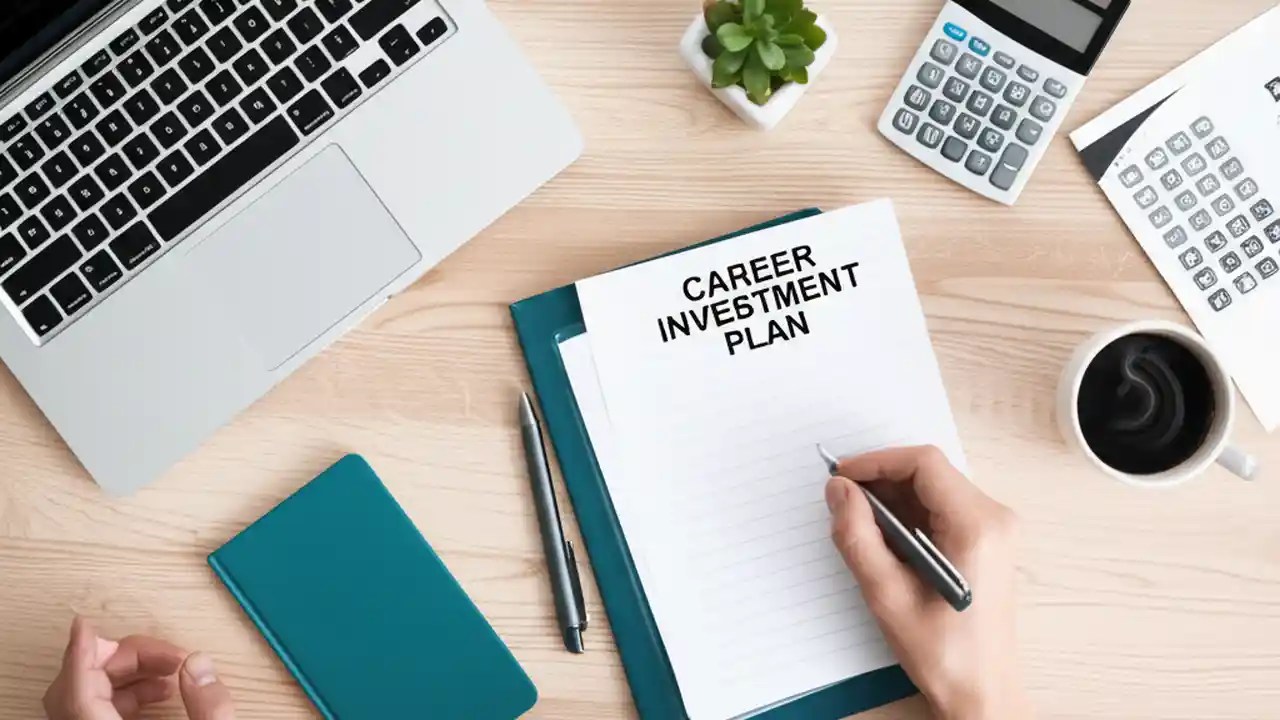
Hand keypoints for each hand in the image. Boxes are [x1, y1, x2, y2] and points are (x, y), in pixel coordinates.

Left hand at [44, 617, 236, 719]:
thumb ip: (208, 707)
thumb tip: (200, 664)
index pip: (79, 690)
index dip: (82, 653)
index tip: (85, 624)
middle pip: (81, 687)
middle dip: (121, 659)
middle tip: (167, 654)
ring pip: (87, 697)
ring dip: (126, 676)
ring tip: (172, 670)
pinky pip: (96, 710)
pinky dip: (124, 694)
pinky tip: (162, 691)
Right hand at [825, 446, 1029, 719]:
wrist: (983, 690)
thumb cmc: (945, 653)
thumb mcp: (888, 596)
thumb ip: (858, 537)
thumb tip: (839, 491)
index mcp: (977, 527)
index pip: (924, 464)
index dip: (876, 462)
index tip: (841, 477)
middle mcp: (994, 518)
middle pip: (929, 472)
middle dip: (881, 480)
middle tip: (842, 502)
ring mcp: (994, 528)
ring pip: (933, 488)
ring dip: (893, 498)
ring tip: (861, 527)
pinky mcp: (986, 539)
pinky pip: (941, 507)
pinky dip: (908, 514)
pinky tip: (886, 540)